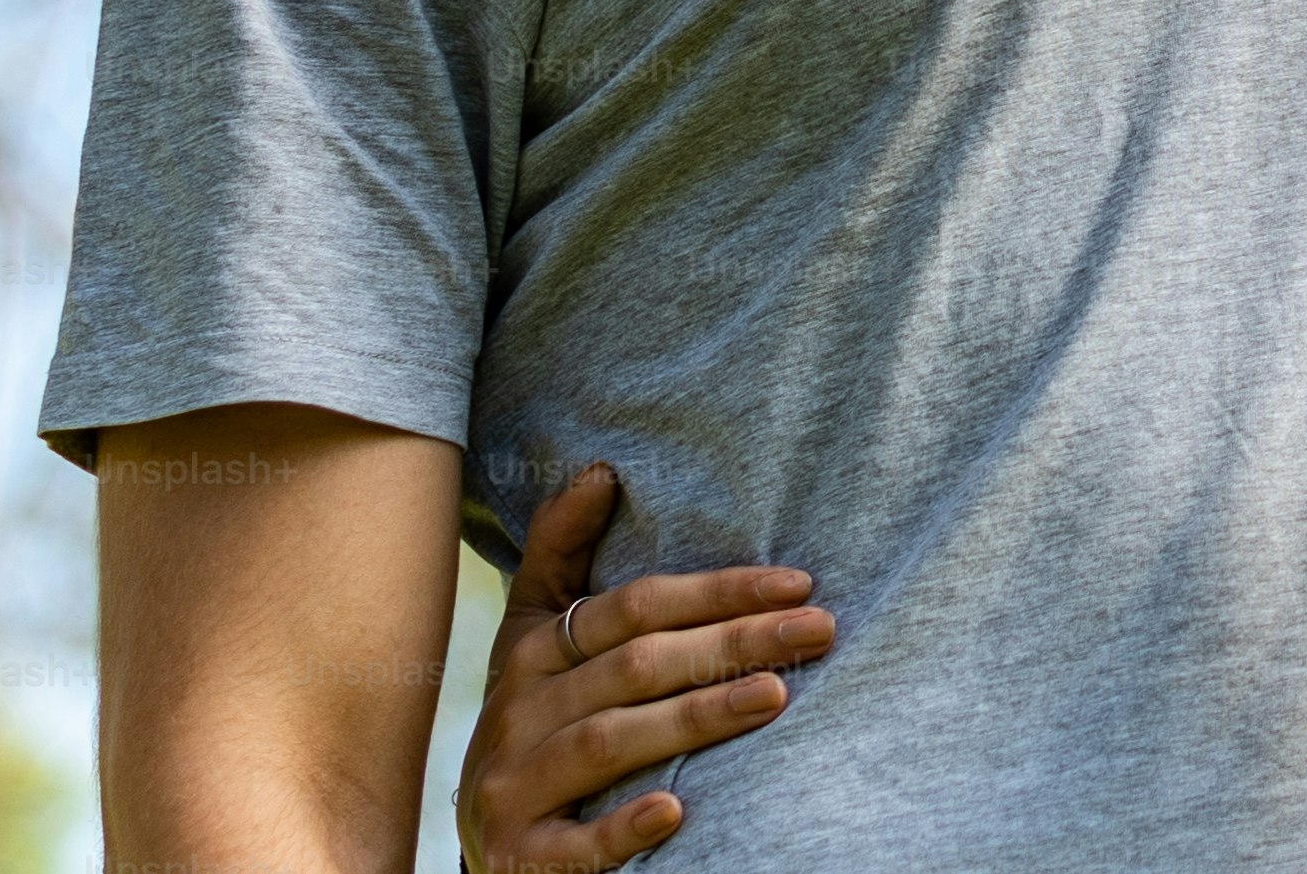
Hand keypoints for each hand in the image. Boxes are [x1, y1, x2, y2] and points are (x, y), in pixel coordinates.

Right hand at [458, 463, 833, 870]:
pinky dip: (621, 827)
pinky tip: (675, 810)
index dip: (717, 591)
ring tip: (774, 696)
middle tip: (818, 631)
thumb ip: (561, 552)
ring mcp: (513, 786)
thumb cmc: (536, 719)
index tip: (800, 584)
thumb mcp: (533, 634)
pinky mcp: (516, 856)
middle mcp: (519, 713)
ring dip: (695, 716)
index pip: (634, 607)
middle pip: (637, 666)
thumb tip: (600, 471)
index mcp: (534, 653)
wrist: (488, 838)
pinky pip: (571, 846)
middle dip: (732, 643)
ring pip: (610, 742)